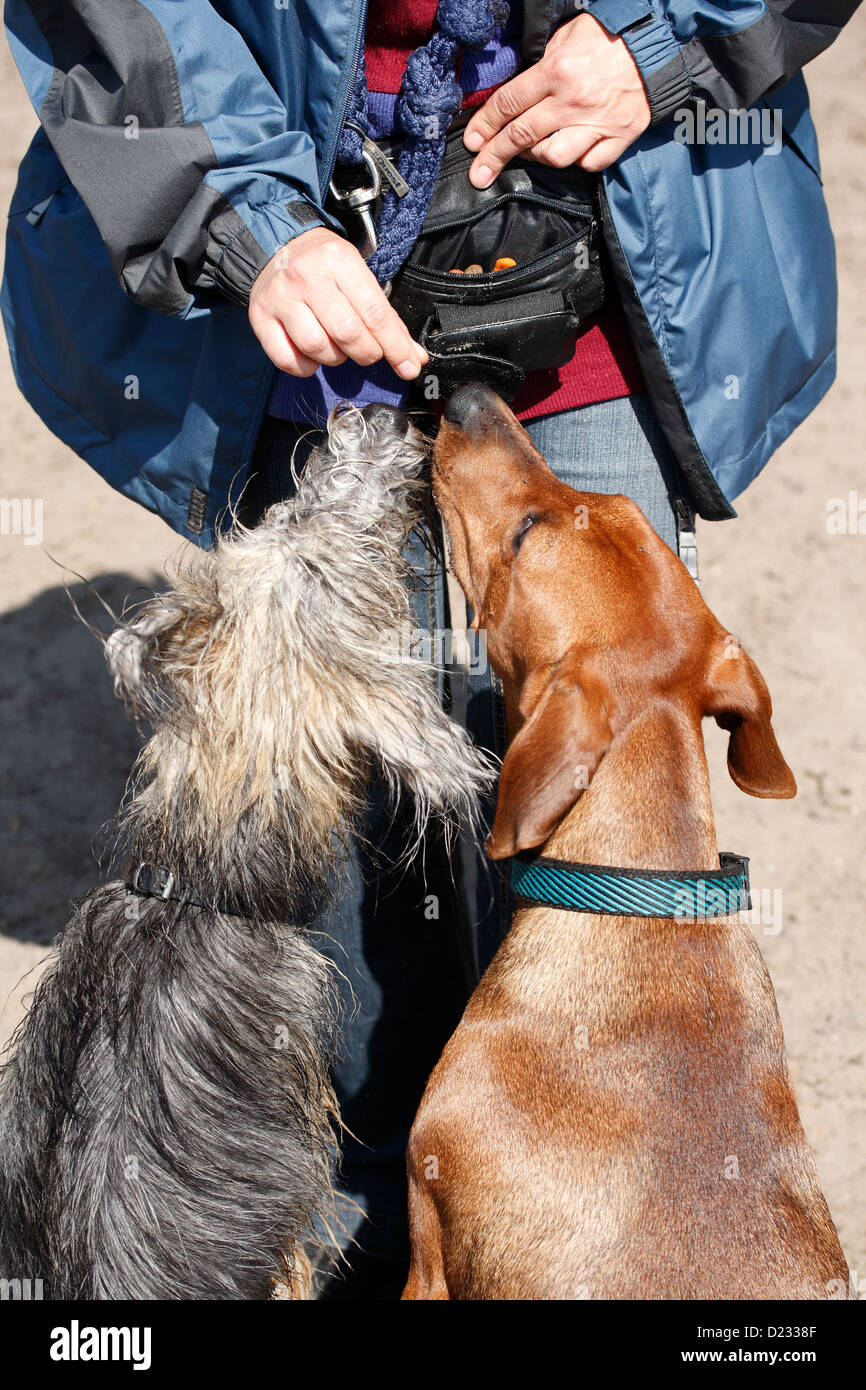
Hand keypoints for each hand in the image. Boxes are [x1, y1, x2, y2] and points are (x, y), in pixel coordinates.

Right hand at [249, 227, 427, 378]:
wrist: (277, 247)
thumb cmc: (325, 266)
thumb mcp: (358, 277)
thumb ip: (385, 318)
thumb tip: (413, 358)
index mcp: (338, 260)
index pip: (374, 312)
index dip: (395, 346)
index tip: (409, 366)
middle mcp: (307, 277)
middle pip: (346, 333)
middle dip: (366, 353)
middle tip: (368, 351)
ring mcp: (281, 298)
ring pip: (317, 347)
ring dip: (336, 359)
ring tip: (338, 347)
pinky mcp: (260, 318)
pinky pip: (287, 360)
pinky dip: (305, 367)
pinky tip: (312, 356)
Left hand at [463, 13, 650, 183]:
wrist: (655, 46)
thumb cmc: (608, 37)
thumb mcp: (567, 37)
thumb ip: (540, 66)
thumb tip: (515, 96)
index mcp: (557, 71)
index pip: (509, 103)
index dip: (486, 125)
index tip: (473, 142)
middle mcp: (573, 101)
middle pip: (522, 136)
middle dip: (495, 156)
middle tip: (480, 173)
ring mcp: (597, 123)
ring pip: (553, 157)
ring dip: (537, 157)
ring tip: (532, 150)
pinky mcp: (618, 137)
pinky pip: (588, 163)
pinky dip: (576, 161)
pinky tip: (572, 151)